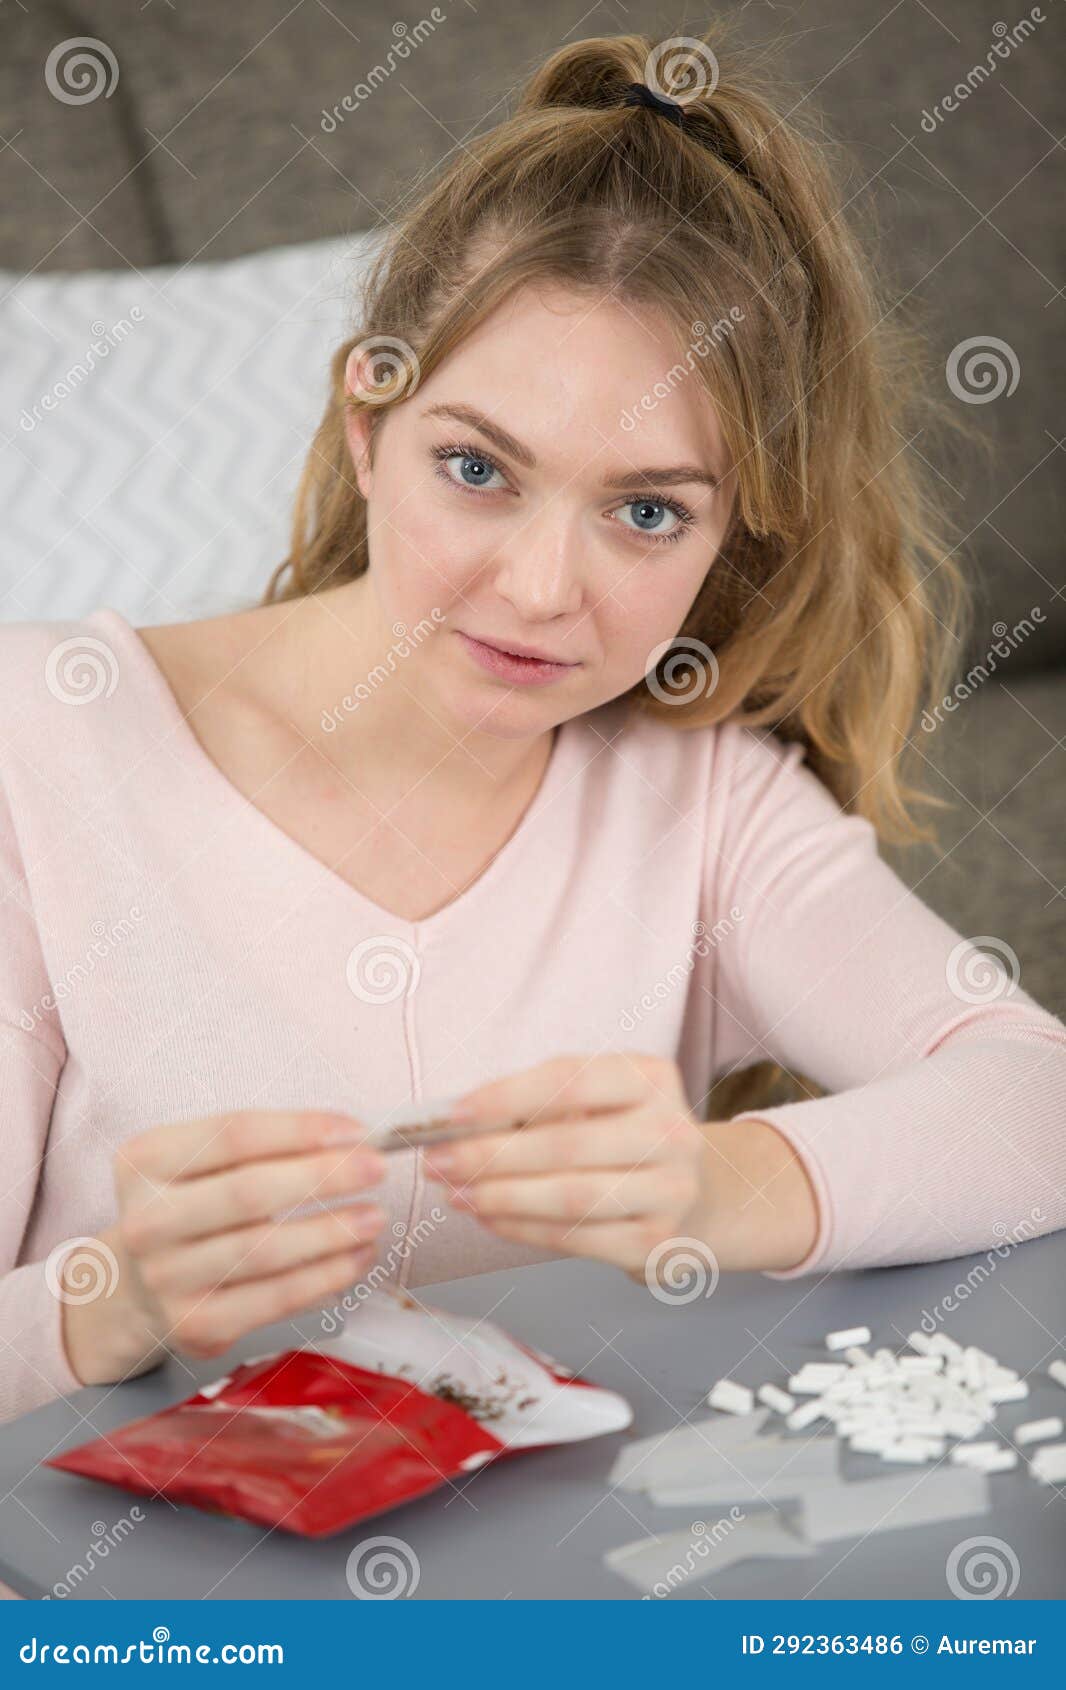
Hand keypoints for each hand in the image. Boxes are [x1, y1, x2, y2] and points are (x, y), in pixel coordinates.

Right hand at [61, 1109, 387, 1383]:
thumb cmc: (188, 1207)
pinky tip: (356, 1259)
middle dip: (324, 1177)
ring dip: (332, 1232)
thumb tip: (350, 1139)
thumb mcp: (198, 1162)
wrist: (133, 1286)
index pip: (234, 1134)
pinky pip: (274, 1299)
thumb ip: (261, 1145)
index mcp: (145, 1161)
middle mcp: (147, 1220)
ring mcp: (166, 1278)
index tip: (356, 1130)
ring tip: (375, 1217)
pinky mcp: (195, 1324)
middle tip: (377, 1168)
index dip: (301, 1130)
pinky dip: (324, 1277)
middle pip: (249, 1192)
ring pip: (265, 1250)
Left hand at [421, 1053, 713, 1278]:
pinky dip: (521, 1227)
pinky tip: (487, 1217)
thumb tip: (454, 1125)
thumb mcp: (596, 1102)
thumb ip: (534, 1106)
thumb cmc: (623, 1136)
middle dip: (489, 1155)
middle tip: (436, 1162)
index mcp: (651, 1078)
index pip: (569, 1081)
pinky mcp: (657, 1242)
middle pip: (566, 1144)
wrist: (696, 1192)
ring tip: (453, 1193)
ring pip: (570, 1196)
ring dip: (500, 1196)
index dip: (505, 1097)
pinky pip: (575, 1236)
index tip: (451, 1115)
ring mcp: (671, 1191)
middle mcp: (671, 1132)